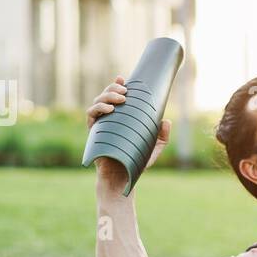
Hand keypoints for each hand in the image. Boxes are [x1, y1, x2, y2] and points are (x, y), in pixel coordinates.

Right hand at [86, 75, 170, 190]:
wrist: (124, 178)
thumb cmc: (137, 162)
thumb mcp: (154, 148)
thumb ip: (162, 136)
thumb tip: (166, 120)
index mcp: (121, 118)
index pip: (116, 97)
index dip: (117, 85)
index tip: (123, 79)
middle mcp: (108, 119)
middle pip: (105, 96)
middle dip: (113, 89)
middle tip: (125, 92)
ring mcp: (100, 125)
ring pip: (97, 103)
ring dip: (106, 96)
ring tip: (120, 99)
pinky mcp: (93, 134)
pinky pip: (91, 117)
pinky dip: (98, 109)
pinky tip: (109, 110)